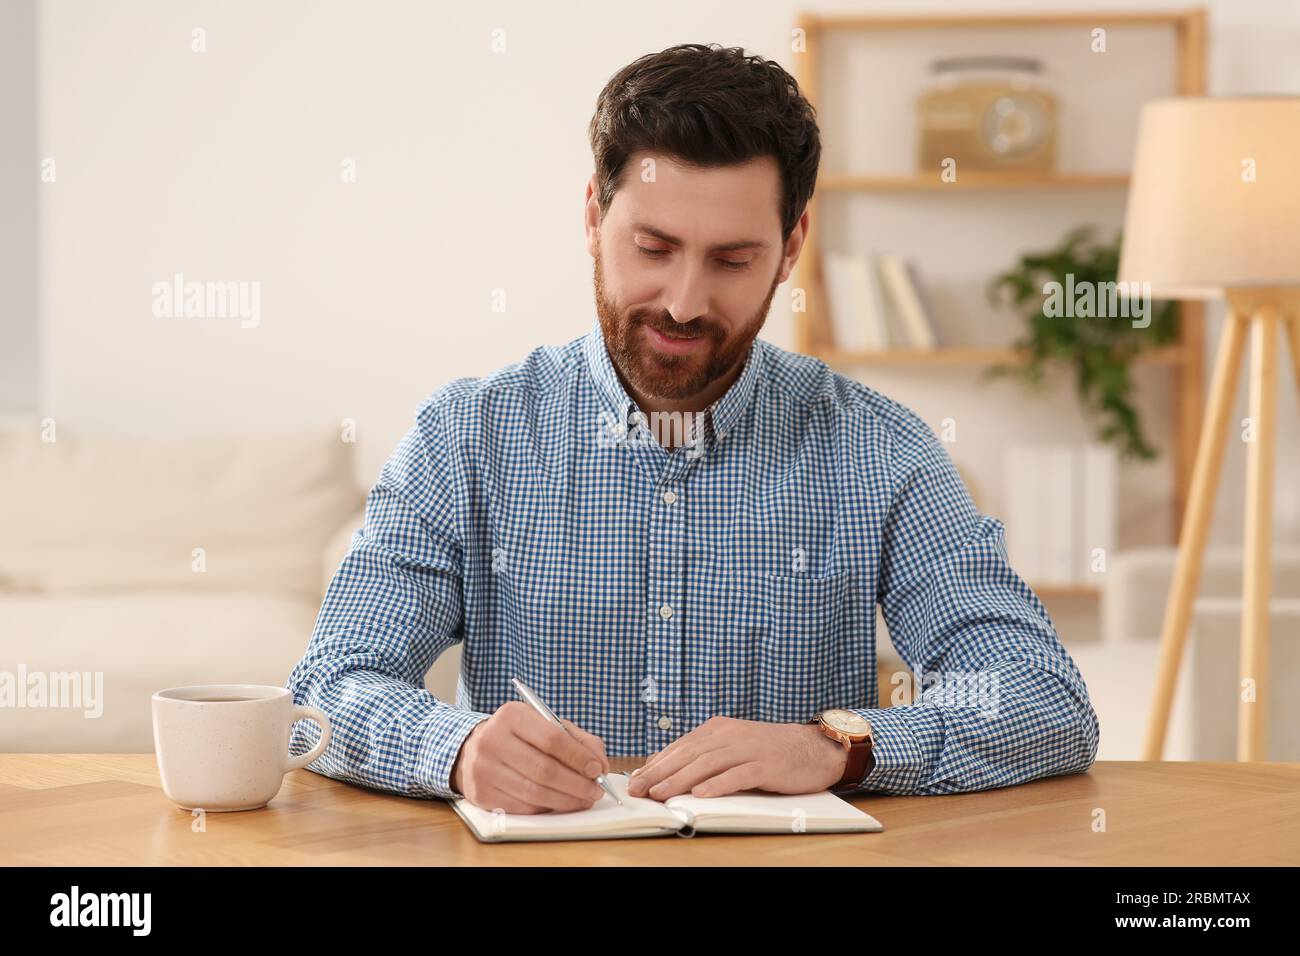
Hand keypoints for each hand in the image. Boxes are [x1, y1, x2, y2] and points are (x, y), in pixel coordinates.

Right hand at [450, 700, 609, 812]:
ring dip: (567, 800)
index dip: (579, 757)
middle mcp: (492, 740)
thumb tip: (600, 765)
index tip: (598, 769)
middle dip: (577, 784)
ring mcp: (483, 769)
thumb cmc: (519, 737)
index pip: (552, 738)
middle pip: (544, 769)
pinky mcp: (481, 794)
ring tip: (584, 799)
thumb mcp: (544, 725)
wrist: (473, 749)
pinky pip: (523, 807)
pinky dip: (547, 808)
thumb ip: (577, 740)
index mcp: (511, 716)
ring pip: (535, 792)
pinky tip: (560, 803)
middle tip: (596, 791)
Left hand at [626, 716, 847, 800]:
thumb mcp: (731, 747)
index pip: (680, 746)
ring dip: (681, 779)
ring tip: (661, 793)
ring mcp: (749, 748)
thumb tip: (661, 765)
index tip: (635, 780)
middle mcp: (730, 735)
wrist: (813, 747)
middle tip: (639, 789)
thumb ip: (701, 754)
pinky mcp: (767, 764)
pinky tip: (702, 793)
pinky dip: (719, 784)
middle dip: (661, 772)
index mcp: (718, 729)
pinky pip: (739, 774)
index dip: (656, 764)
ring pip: (709, 763)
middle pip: (689, 754)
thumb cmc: (768, 751)